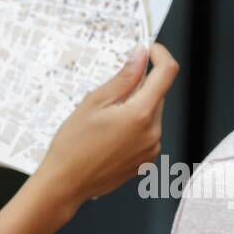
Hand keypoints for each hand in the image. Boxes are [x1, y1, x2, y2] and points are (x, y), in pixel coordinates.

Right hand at [34, 43, 178, 212]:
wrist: (66, 183)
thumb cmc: (73, 144)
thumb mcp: (94, 102)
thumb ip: (123, 77)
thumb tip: (140, 55)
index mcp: (140, 114)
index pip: (167, 74)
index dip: (160, 55)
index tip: (148, 50)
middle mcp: (153, 133)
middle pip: (157, 94)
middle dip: (139, 86)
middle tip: (109, 95)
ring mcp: (152, 149)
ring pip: (152, 113)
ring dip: (136, 107)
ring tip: (105, 121)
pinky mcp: (147, 160)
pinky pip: (148, 132)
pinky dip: (134, 125)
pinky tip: (110, 135)